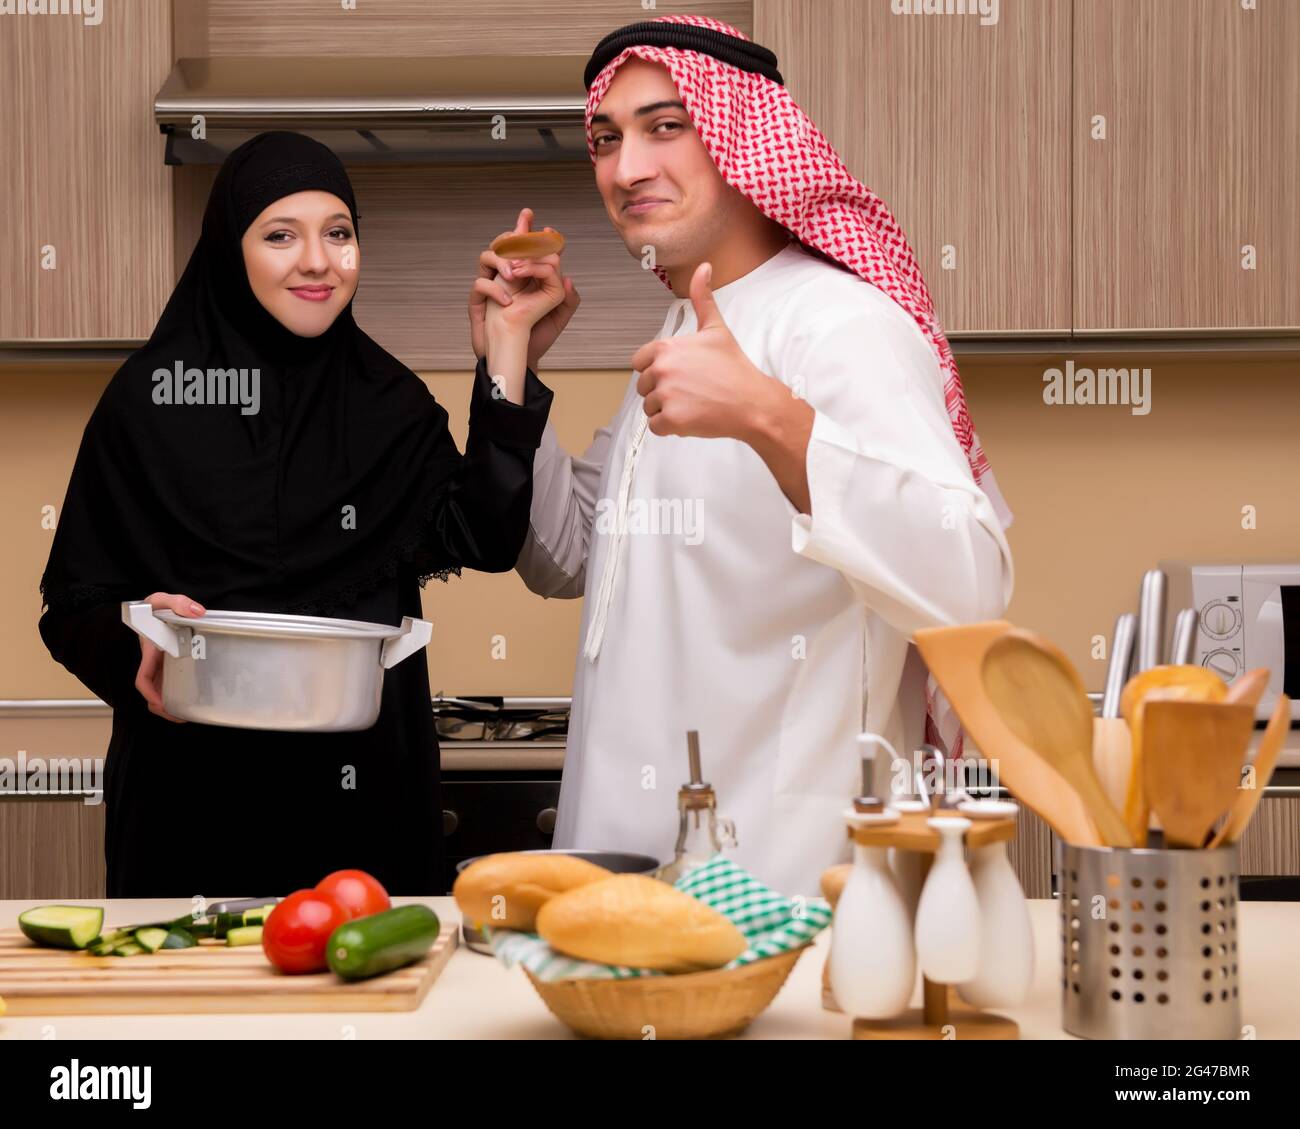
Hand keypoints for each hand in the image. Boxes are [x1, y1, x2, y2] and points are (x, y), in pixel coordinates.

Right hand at [134, 592, 203, 722]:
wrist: (147, 609)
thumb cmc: (151, 608)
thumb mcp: (161, 600)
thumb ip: (178, 603)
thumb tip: (197, 612)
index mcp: (149, 650)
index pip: (143, 678)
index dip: (150, 693)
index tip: (160, 703)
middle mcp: (152, 661)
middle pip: (150, 691)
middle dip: (161, 707)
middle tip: (180, 717)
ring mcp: (159, 665)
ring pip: (158, 691)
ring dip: (168, 705)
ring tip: (186, 715)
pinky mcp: (166, 665)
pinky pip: (167, 683)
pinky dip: (175, 694)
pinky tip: (190, 699)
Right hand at [469, 207, 579, 369]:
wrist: (518, 359)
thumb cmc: (536, 338)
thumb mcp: (558, 318)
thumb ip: (567, 299)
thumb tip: (567, 278)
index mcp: (527, 277)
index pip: (528, 249)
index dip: (533, 234)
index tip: (547, 229)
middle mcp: (508, 278)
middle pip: (505, 244)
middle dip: (514, 235)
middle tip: (523, 234)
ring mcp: (491, 286)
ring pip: (488, 255)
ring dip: (503, 260)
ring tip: (515, 276)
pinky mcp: (478, 301)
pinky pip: (480, 283)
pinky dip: (494, 290)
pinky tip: (508, 303)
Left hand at [633, 262, 774, 440]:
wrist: (752, 402)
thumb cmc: (735, 368)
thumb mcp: (717, 329)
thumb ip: (702, 298)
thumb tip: (703, 267)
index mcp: (666, 348)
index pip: (639, 362)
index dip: (656, 370)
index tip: (679, 374)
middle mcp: (662, 370)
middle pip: (643, 387)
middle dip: (663, 392)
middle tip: (691, 391)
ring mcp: (666, 395)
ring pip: (649, 408)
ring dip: (667, 410)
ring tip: (694, 404)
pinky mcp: (671, 420)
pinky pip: (656, 428)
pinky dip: (671, 428)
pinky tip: (692, 417)